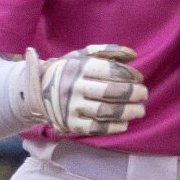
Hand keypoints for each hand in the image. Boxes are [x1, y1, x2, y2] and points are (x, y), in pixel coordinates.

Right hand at [21, 44, 147, 135]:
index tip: (139, 78)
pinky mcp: (70, 124)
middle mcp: (74, 87)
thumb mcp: (81, 55)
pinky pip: (95, 127)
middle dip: (132, 94)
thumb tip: (133, 55)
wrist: (35, 91)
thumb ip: (107, 51)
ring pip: (105, 111)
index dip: (129, 75)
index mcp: (78, 68)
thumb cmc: (67, 70)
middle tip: (144, 94)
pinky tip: (125, 124)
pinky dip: (113, 127)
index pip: (109, 71)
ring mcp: (71, 107)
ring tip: (140, 110)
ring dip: (127, 112)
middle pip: (110, 92)